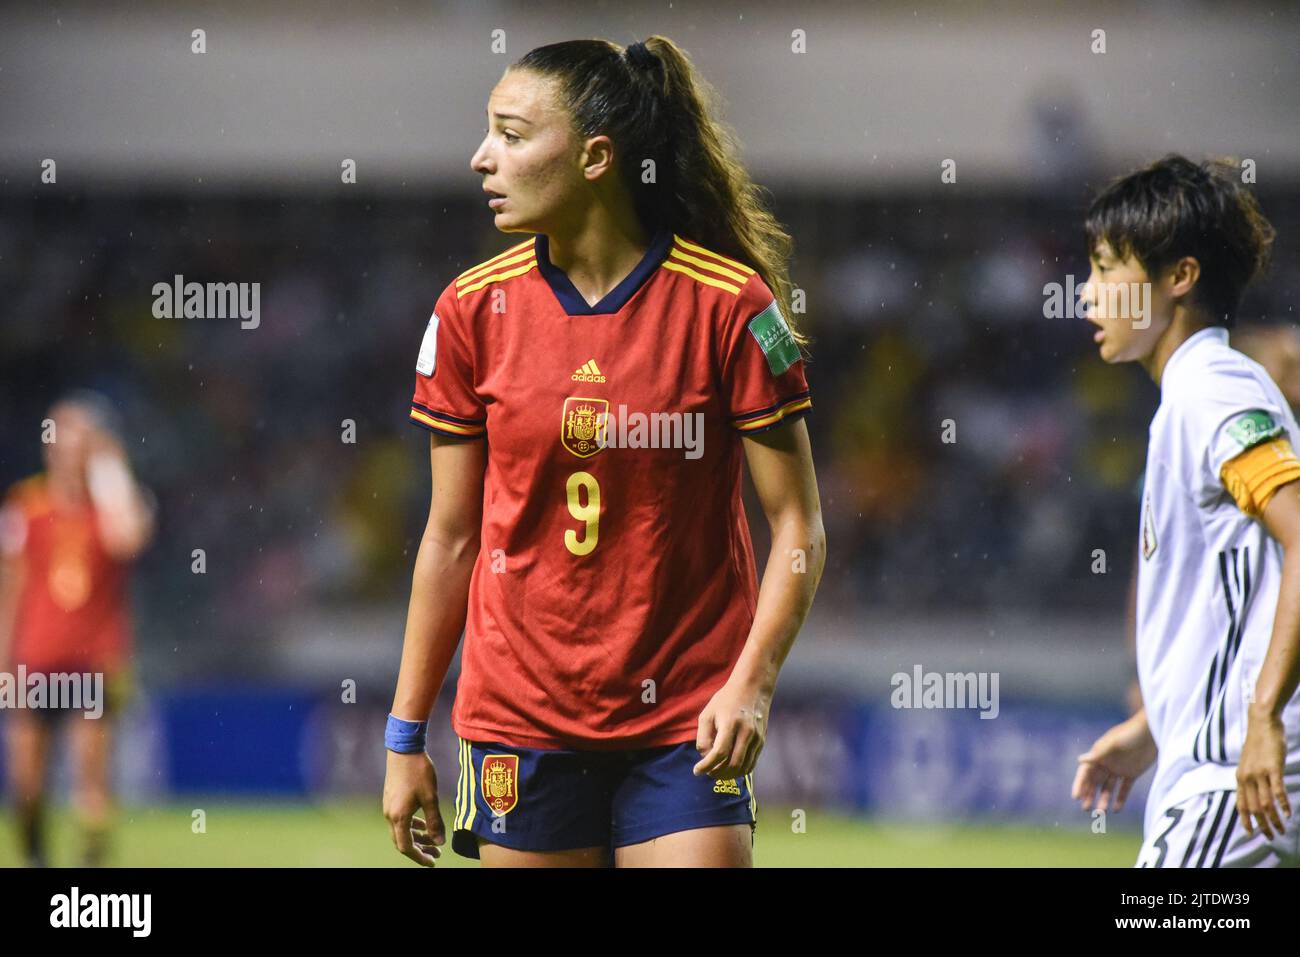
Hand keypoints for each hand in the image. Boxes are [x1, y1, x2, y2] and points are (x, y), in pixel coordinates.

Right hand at [382, 750, 445, 866]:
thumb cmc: (418, 772)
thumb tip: (440, 842)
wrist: (404, 749)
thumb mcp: (430, 798)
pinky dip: (412, 825)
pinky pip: (400, 819)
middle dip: (420, 849)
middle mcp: (390, 815)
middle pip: (402, 841)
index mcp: (399, 817)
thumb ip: (434, 822)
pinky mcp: (391, 799)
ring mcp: (389, 807)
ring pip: (402, 830)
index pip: (406, 847)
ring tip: (433, 840)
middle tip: (437, 853)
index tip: (433, 861)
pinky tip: (423, 823)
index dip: (419, 857)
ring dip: (417, 837)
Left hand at [693, 677, 769, 778]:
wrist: (751, 688)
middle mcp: (746, 732)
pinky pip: (751, 764)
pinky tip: (729, 768)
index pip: (719, 753)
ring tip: (717, 772)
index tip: (696, 771)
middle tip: (707, 772)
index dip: (707, 766)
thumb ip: (703, 737)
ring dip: (728, 775)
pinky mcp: (762, 741)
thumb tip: (705, 757)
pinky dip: (739, 771)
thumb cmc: (725, 701)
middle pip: (733, 764)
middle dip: (718, 773)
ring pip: (744, 767)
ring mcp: (757, 738)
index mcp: (730, 724)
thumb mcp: (707, 714)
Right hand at [1072, 713, 1157, 812]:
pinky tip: (1116, 810)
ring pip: (1108, 787)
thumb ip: (1098, 753)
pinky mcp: (1132, 773)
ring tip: (1101, 813)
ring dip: (1103, 799)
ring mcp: (1119, 768)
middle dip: (1089, 794)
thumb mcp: (1113, 743)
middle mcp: (1106, 763)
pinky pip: (1124, 788)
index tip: (1076, 797)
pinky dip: (1120, 798)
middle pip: (1095, 782)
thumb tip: (1080, 760)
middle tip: (1085, 809)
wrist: (1152, 731)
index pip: (1085, 772)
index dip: (1080, 784)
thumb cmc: (1130, 733)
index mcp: (1098, 754)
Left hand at [1237, 706, 1291, 840]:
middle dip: (1262, 825)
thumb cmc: (1258, 744)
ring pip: (1265, 803)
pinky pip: (1277, 790)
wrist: (1262, 722)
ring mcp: (1259, 773)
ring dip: (1274, 819)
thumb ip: (1249, 779)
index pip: (1240, 804)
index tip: (1250, 833)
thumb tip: (1253, 795)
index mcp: (1239, 777)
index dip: (1245, 820)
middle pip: (1253, 808)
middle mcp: (1247, 777)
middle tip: (1271, 836)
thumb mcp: (1248, 763)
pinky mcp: (1273, 768)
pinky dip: (1282, 804)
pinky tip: (1288, 813)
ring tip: (1282, 829)